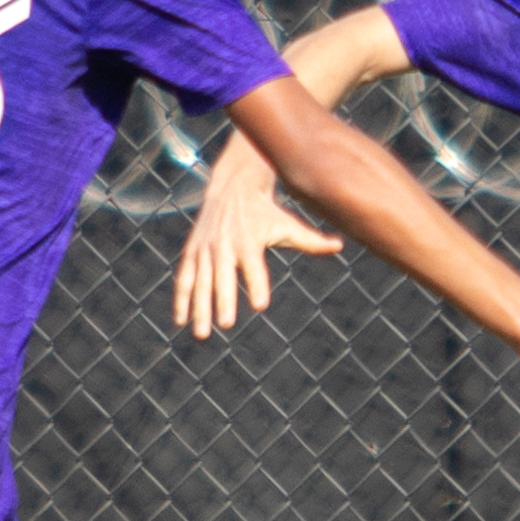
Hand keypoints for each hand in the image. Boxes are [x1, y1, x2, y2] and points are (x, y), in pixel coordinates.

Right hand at [171, 138, 343, 338]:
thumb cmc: (265, 212)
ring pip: (200, 282)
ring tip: (202, 334)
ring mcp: (205, 249)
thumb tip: (340, 245)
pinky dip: (181, 299)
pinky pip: (185, 278)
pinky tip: (180, 321)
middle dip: (223, 300)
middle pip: (223, 277)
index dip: (256, 285)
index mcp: (249, 241)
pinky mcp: (192, 251)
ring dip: (199, 308)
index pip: (254, 267)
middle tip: (227, 324)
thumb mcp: (287, 224)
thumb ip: (311, 240)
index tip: (259, 305)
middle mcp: (225, 245)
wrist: (232, 186)